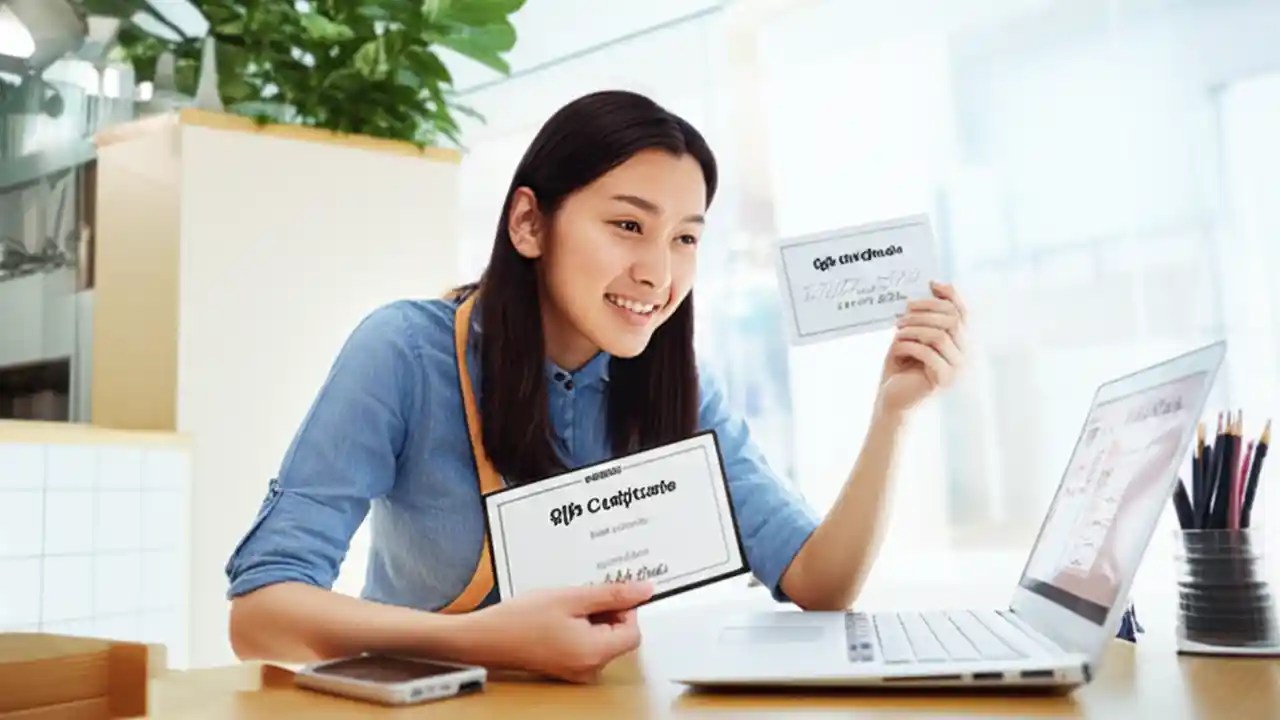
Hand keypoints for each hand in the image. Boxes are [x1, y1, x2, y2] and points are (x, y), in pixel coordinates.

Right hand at [463, 582, 653, 682]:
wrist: (485, 638)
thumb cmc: (521, 620)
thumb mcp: (572, 597)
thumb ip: (612, 595)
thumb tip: (644, 591)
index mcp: (595, 653)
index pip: (633, 631)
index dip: (624, 608)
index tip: (605, 594)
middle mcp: (590, 668)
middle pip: (619, 636)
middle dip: (606, 612)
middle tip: (580, 598)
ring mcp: (578, 671)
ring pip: (602, 639)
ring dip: (591, 619)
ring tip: (565, 608)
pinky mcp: (567, 668)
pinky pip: (587, 645)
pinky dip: (580, 628)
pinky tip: (559, 617)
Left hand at [876, 281, 966, 417]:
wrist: (891, 397)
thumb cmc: (901, 364)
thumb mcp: (911, 334)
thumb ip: (924, 315)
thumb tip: (932, 285)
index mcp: (958, 341)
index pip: (962, 313)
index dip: (950, 295)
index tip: (930, 284)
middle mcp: (963, 354)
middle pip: (952, 320)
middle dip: (924, 312)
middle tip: (902, 315)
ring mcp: (956, 368)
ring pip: (939, 335)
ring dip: (914, 329)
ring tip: (897, 332)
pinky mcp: (943, 380)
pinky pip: (928, 353)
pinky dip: (908, 346)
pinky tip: (896, 349)